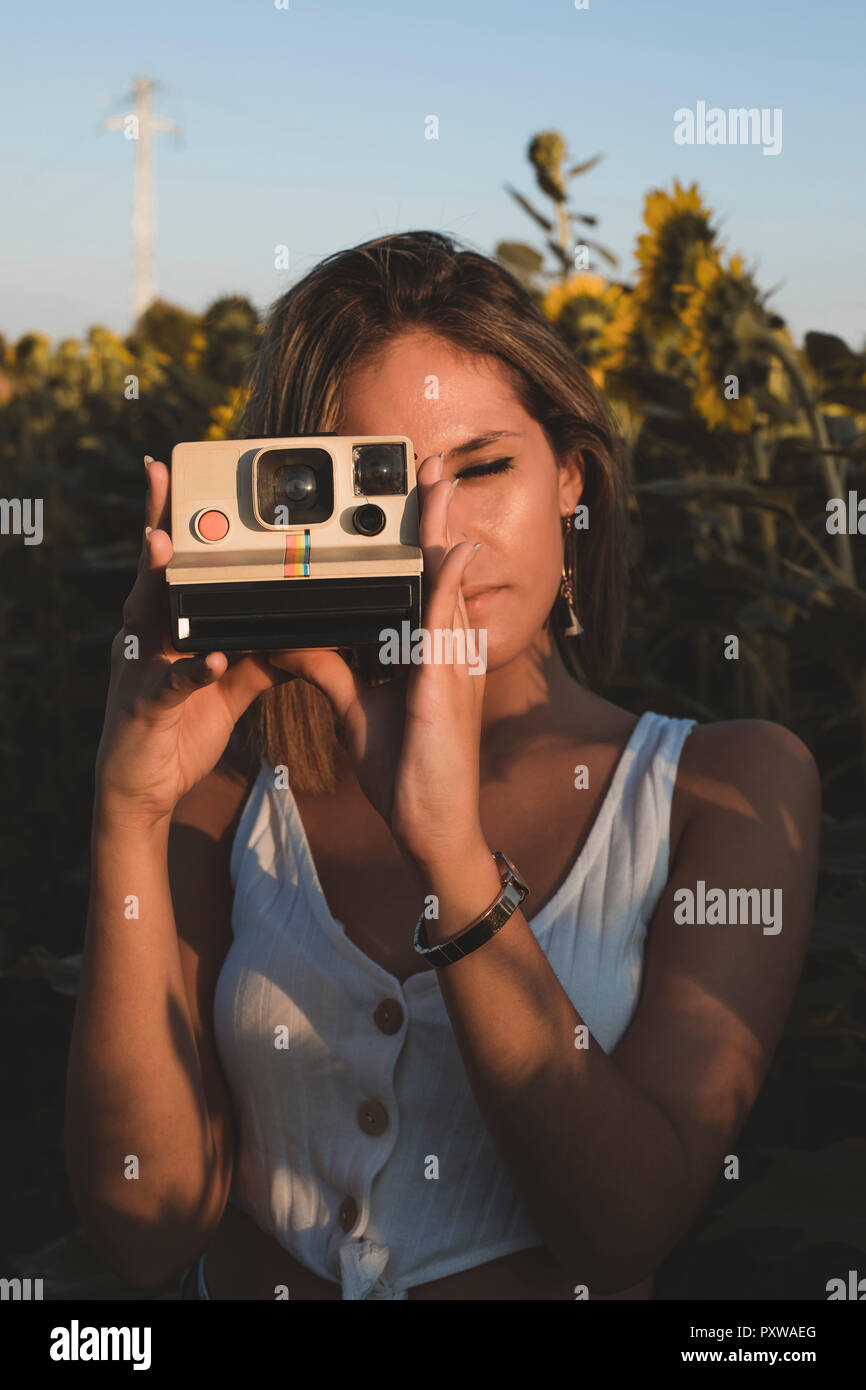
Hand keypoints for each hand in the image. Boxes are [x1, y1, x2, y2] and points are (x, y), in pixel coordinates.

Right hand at [94, 456, 294, 826]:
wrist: (144, 789)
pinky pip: (171, 685)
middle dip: (156, 526)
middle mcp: (146, 638)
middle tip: (162, 479)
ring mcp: (141, 669)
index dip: (170, 519)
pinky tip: (211, 659)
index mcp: (164, 626)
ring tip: (166, 545)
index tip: (173, 473)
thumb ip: (261, 653)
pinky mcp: (147, 707)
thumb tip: (300, 630)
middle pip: (151, 573)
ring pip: (146, 616)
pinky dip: (191, 671)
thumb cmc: (179, 727)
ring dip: (156, 579)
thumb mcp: (228, 683)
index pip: (170, 565)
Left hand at [268, 452, 486, 870]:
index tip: (412, 498)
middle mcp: (445, 650)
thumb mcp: (357, 710)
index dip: (421, 537)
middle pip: (442, 569)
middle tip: (431, 466)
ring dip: (443, 531)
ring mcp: (450, 665)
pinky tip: (449, 553)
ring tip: (438, 484)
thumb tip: (290, 641)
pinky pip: (446, 627)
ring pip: (447, 585)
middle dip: (437, 515)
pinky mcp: (445, 686)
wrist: (431, 826)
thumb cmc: (407, 772)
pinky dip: (447, 586)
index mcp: (429, 652)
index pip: (424, 582)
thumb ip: (329, 671)